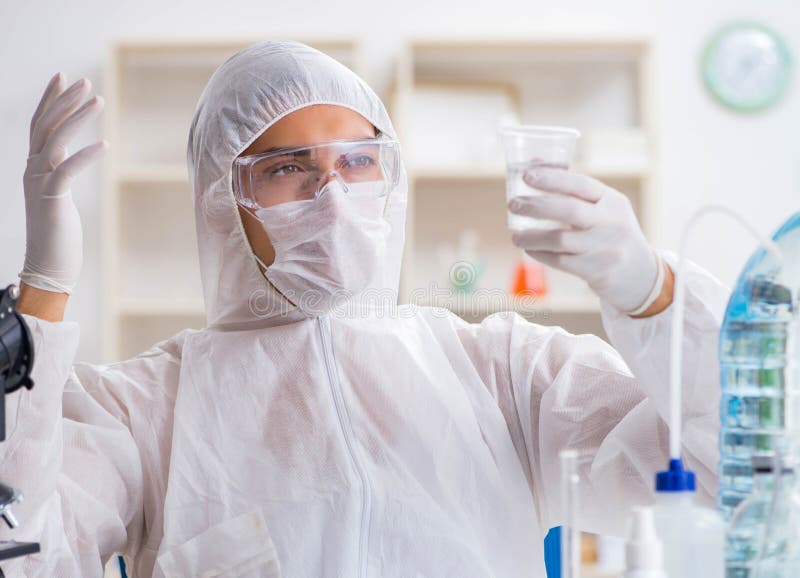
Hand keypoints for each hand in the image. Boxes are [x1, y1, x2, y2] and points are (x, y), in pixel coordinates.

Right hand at [20, 73, 106, 293]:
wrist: (48, 267)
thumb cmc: (58, 236)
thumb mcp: (57, 197)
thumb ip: (58, 175)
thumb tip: (64, 162)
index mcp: (35, 167)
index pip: (39, 124)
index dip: (51, 99)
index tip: (64, 78)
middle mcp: (33, 170)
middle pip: (45, 124)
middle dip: (65, 100)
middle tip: (86, 81)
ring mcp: (39, 183)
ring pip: (55, 140)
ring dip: (78, 117)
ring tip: (99, 100)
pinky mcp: (51, 199)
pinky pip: (67, 170)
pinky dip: (85, 155)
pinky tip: (106, 145)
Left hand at [508, 167, 660, 312]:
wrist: (639, 274)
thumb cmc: (611, 233)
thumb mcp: (605, 209)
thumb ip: (573, 190)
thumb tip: (533, 164)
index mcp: (612, 201)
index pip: (581, 184)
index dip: (553, 178)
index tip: (527, 176)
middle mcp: (611, 223)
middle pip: (569, 210)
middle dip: (536, 206)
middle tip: (514, 204)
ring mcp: (604, 248)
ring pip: (560, 240)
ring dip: (532, 237)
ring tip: (515, 236)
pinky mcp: (596, 271)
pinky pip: (560, 261)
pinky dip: (540, 254)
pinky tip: (530, 249)